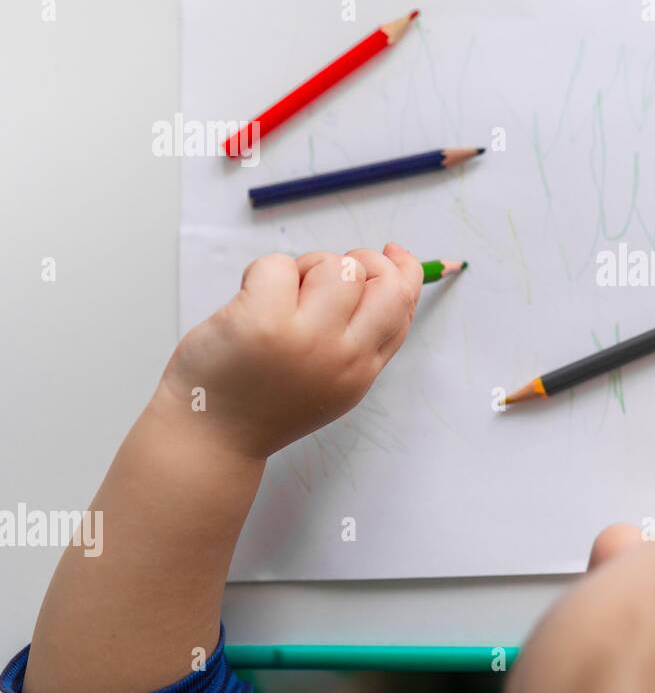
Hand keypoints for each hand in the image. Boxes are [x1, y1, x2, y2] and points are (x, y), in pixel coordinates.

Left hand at [158, 244, 424, 458]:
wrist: (211, 439)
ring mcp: (303, 337)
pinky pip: (278, 264)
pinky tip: (249, 299)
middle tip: (331, 272)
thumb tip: (378, 277)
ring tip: (282, 295)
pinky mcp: (261, 320)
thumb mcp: (333, 383)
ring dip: (308, 266)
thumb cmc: (263, 402)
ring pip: (334, 265)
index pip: (403, 307)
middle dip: (367, 260)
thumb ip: (360, 339)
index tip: (392, 252)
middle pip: (385, 282)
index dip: (405, 271)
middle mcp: (342, 354)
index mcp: (362, 369)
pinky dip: (262, 271)